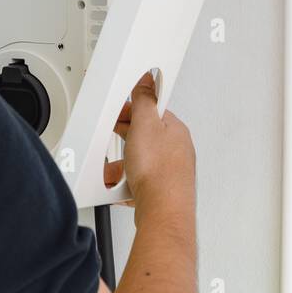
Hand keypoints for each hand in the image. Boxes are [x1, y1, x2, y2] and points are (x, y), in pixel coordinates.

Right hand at [104, 72, 195, 220]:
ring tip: (115, 171)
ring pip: (139, 162)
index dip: (132, 111)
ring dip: (122, 166)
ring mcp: (169, 171)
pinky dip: (125, 184)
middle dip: (124, 140)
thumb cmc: (160, 172)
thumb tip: (147, 81)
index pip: (152, 111)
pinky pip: (137, 182)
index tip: (120, 113)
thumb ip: (144, 100)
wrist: (163, 212)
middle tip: (115, 144)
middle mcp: (176, 149)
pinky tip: (120, 187)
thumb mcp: (145, 125)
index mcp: (175, 130)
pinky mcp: (160, 190)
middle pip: (144, 137)